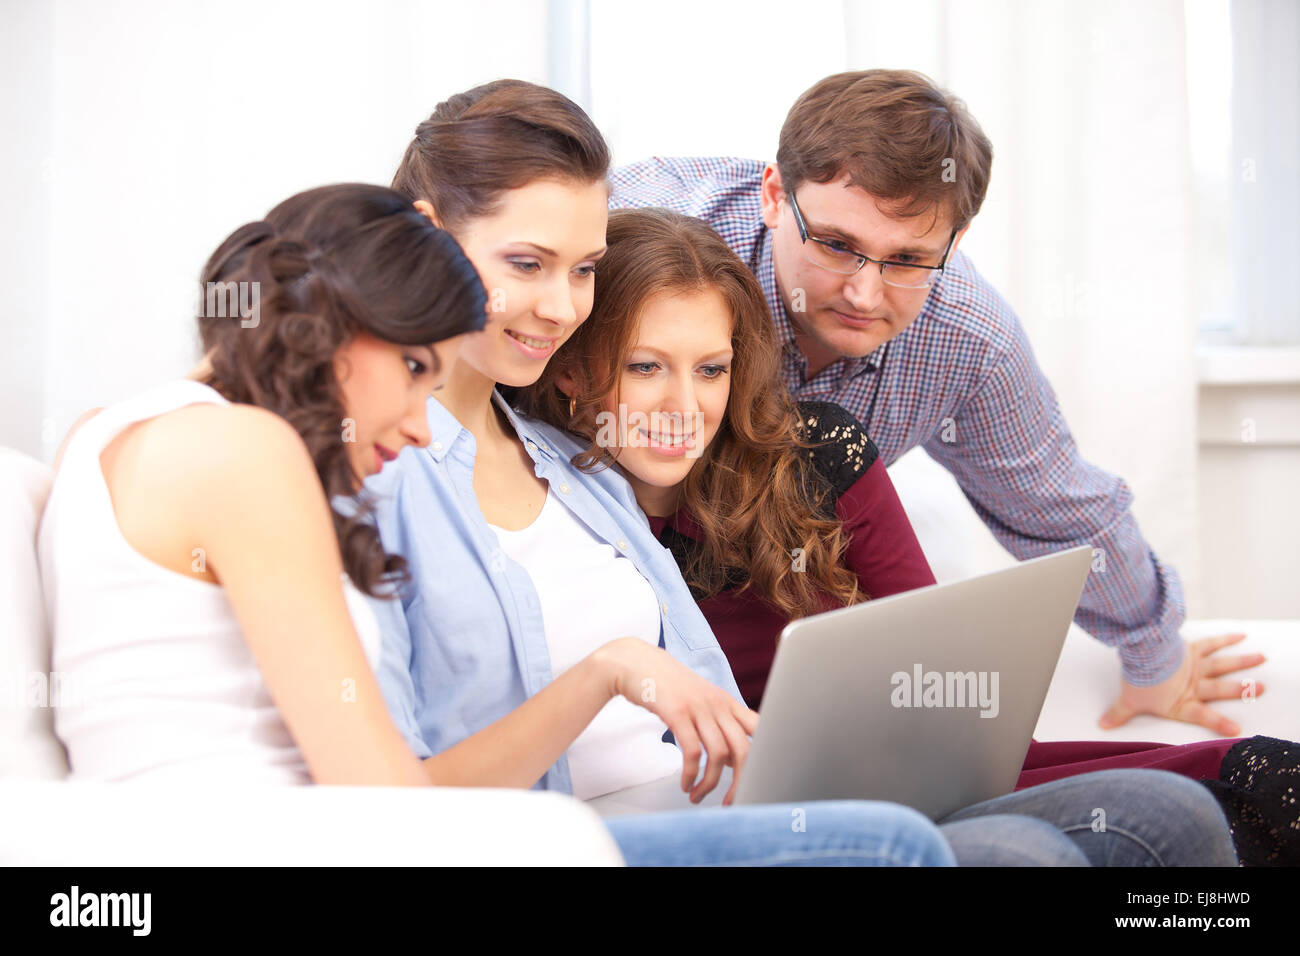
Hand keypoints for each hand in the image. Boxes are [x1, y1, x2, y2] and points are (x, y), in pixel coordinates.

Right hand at [594, 638, 759, 803]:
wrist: (635, 662)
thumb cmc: (666, 685)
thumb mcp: (699, 699)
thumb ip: (717, 725)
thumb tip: (730, 760)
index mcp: (726, 702)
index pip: (760, 730)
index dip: (761, 760)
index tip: (750, 783)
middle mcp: (718, 704)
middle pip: (744, 751)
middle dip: (740, 783)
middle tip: (728, 802)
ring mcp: (698, 707)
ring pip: (719, 755)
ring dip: (709, 783)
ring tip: (696, 795)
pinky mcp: (677, 712)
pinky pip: (693, 751)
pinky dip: (691, 774)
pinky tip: (685, 783)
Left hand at [1100, 633, 1265, 735]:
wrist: (1144, 658)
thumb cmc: (1139, 682)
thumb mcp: (1128, 702)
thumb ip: (1119, 713)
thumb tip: (1103, 725)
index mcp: (1182, 703)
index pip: (1203, 717)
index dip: (1219, 723)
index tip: (1237, 729)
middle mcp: (1193, 686)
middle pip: (1221, 689)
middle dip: (1242, 689)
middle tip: (1262, 688)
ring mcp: (1195, 667)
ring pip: (1223, 665)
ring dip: (1243, 662)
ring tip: (1262, 658)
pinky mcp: (1191, 649)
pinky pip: (1212, 644)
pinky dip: (1226, 639)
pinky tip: (1241, 635)